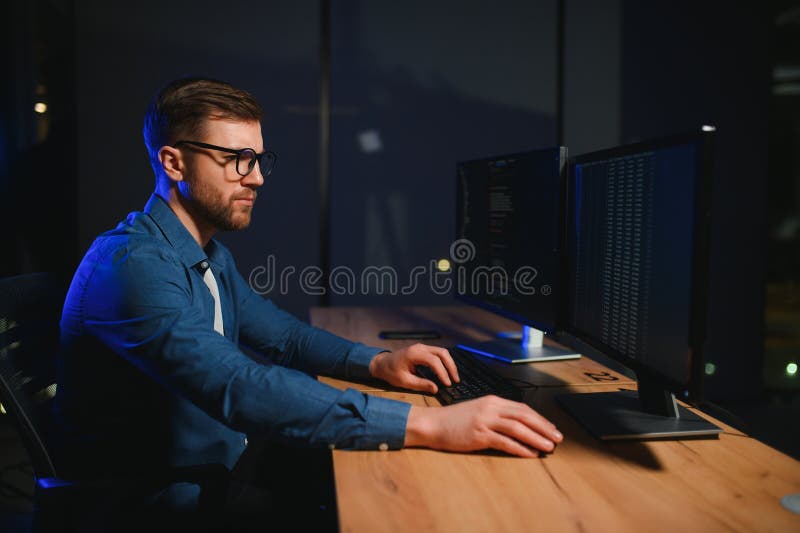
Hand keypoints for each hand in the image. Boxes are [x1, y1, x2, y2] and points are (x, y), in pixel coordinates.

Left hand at [369, 343, 459, 392]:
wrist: (382, 363)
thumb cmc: (391, 372)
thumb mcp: (404, 381)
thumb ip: (420, 384)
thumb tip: (436, 388)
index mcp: (414, 354)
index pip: (434, 361)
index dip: (442, 372)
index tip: (447, 384)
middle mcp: (420, 347)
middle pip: (442, 353)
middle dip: (451, 366)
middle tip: (456, 380)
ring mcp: (422, 347)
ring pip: (442, 351)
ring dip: (449, 363)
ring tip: (453, 377)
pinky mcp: (423, 350)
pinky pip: (438, 353)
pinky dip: (445, 362)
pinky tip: (447, 372)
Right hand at [404, 395, 562, 456]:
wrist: (432, 423)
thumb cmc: (454, 420)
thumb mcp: (478, 410)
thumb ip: (496, 414)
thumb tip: (517, 425)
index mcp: (492, 401)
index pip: (522, 409)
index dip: (540, 419)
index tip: (551, 429)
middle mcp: (491, 408)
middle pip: (524, 416)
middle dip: (544, 428)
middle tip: (558, 438)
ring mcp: (485, 421)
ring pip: (518, 428)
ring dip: (536, 438)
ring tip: (549, 447)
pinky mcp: (479, 434)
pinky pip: (505, 442)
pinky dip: (520, 448)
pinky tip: (530, 454)